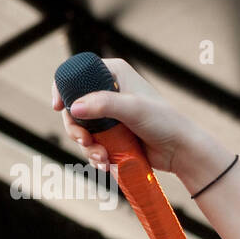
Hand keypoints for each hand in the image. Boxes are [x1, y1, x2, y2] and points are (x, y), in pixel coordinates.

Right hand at [51, 57, 202, 179]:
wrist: (181, 150)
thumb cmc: (164, 122)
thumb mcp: (133, 108)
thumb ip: (103, 104)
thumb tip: (73, 109)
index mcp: (114, 74)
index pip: (77, 74)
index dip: (62, 89)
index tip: (58, 107)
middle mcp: (110, 91)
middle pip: (74, 107)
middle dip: (75, 128)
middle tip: (84, 141)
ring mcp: (110, 115)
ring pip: (82, 129)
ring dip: (87, 147)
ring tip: (102, 159)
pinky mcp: (114, 135)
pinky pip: (94, 144)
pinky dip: (95, 155)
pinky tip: (106, 165)